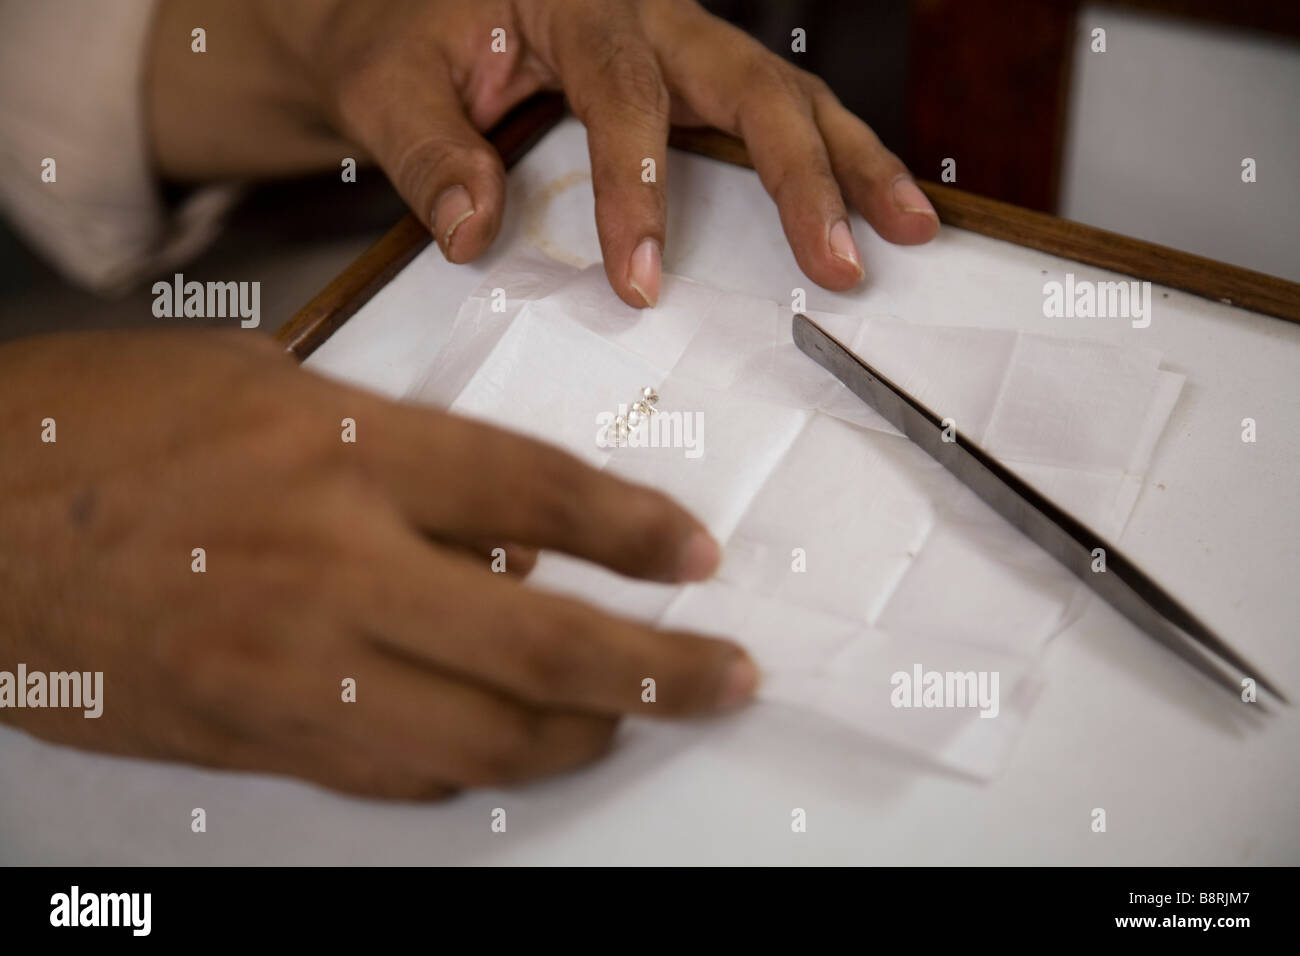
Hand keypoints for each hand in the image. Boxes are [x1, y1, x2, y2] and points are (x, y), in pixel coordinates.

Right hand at [0, 331, 755, 797]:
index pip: (533, 492)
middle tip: (725, 679)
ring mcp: (289, 666)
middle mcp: (327, 562)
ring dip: (576, 734)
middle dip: (656, 670)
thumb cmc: (108, 427)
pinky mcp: (253, 736)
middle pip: (538, 639)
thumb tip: (508, 538)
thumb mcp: (269, 388)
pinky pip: (396, 772)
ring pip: (480, 735)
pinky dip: (473, 763)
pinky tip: (510, 743)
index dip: (633, 527)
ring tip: (631, 717)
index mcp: (336, 446)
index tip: (695, 556)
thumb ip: (398, 460)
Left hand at [149, 0, 938, 307]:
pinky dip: (829, 159)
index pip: (621, 94)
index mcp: (570, 0)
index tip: (640, 279)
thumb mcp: (388, 89)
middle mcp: (644, 13)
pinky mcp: (694, 78)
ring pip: (786, 91)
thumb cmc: (401, 43)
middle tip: (840, 258)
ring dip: (851, 162)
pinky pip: (774, 110)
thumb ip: (429, 154)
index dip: (639, 188)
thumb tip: (474, 230)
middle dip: (804, 174)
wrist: (403, 17)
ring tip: (909, 225)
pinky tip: (873, 202)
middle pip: (748, 82)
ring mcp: (681, 43)